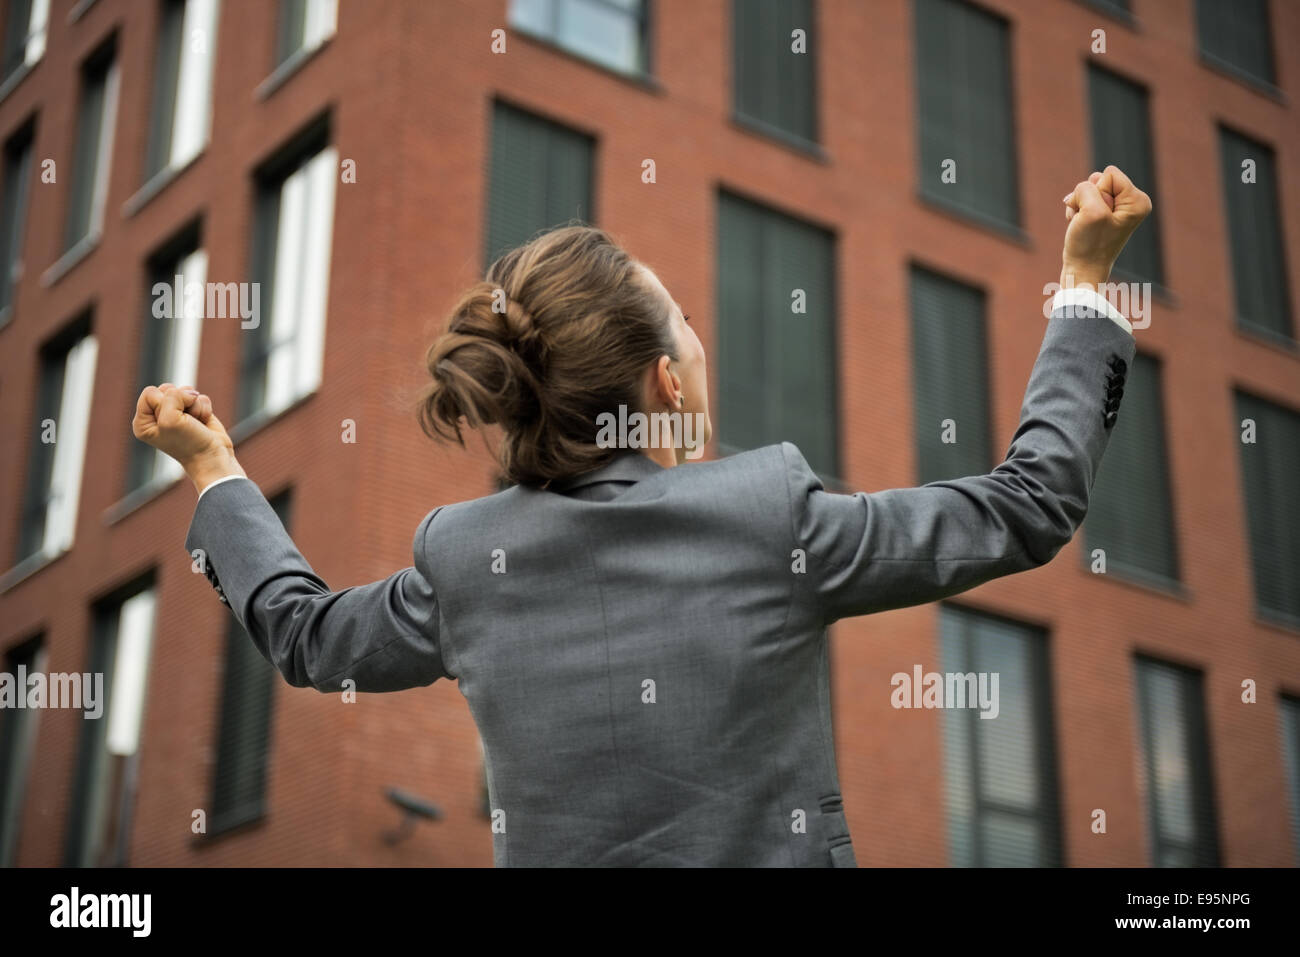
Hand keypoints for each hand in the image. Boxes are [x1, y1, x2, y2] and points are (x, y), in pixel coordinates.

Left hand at [132, 383, 245, 491]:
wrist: (212, 458)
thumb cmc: (189, 444)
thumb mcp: (170, 419)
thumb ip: (172, 396)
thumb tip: (190, 393)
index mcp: (143, 422)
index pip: (150, 392)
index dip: (164, 403)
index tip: (172, 422)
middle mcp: (157, 417)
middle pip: (167, 389)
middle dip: (180, 402)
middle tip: (185, 421)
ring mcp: (177, 414)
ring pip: (185, 391)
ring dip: (194, 406)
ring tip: (195, 422)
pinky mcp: (194, 412)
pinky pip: (200, 397)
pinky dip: (204, 409)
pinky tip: (203, 422)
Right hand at [1061, 165, 1151, 289]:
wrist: (1082, 271)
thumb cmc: (1089, 246)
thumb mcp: (1090, 211)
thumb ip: (1087, 187)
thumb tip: (1086, 186)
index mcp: (1138, 201)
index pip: (1109, 175)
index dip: (1097, 194)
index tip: (1098, 217)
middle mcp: (1131, 203)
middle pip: (1099, 180)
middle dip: (1087, 198)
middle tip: (1089, 221)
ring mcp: (1117, 209)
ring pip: (1088, 189)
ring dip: (1079, 205)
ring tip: (1082, 225)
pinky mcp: (1103, 214)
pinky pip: (1083, 199)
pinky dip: (1076, 211)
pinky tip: (1079, 226)